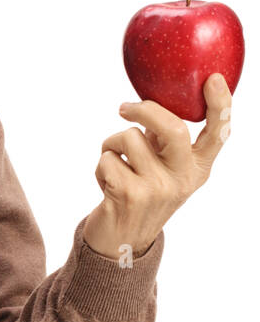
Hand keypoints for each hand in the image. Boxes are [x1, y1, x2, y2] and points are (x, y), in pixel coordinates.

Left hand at [82, 73, 231, 259]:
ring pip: (130, 137)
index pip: (218, 134)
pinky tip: (107, 184)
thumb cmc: (140, 194)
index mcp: (197, 169)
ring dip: (112, 144)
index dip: (220, 104)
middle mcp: (183, 179)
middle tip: (124, 108)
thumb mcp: (163, 170)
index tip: (212, 79)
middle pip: (173, 127)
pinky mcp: (129, 195)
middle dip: (144, 109)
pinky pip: (108, 158)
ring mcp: (158, 188)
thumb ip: (166, 141)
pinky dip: (100, 166)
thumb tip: (152, 102)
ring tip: (115, 164)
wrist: (120, 241)